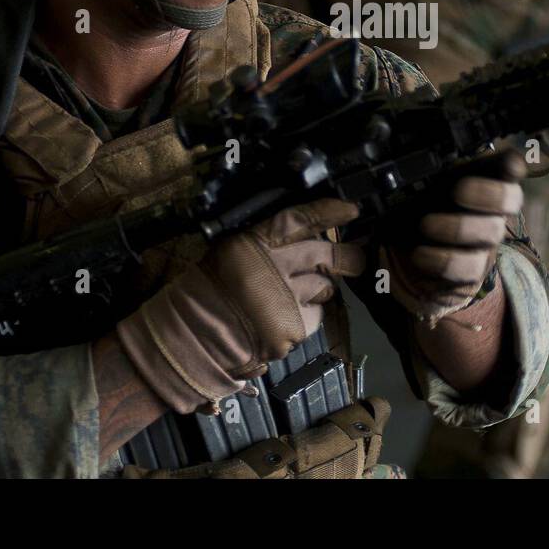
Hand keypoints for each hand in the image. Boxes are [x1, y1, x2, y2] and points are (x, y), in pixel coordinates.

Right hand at [115, 198, 366, 412]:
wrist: (193, 337)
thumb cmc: (209, 292)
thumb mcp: (231, 253)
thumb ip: (265, 243)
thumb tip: (306, 233)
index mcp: (254, 243)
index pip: (301, 218)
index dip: (329, 212)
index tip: (351, 210)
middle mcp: (274, 267)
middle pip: (326, 253)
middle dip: (346, 256)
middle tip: (355, 258)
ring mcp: (286, 299)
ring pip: (325, 286)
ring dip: (322, 288)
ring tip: (303, 292)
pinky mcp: (294, 327)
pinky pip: (316, 316)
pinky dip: (310, 314)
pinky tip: (291, 316)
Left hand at [382, 152, 525, 324]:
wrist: (416, 252)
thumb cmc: (425, 208)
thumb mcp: (423, 186)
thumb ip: (423, 174)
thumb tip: (404, 163)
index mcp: (482, 182)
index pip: (508, 167)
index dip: (513, 165)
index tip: (509, 165)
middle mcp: (492, 210)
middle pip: (510, 199)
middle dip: (487, 194)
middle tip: (458, 190)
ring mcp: (486, 242)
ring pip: (490, 233)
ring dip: (458, 228)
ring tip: (425, 225)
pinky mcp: (472, 271)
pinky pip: (467, 268)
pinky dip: (441, 261)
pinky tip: (419, 255)